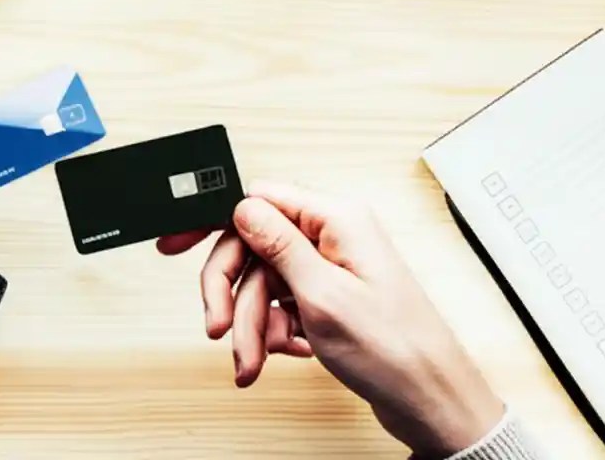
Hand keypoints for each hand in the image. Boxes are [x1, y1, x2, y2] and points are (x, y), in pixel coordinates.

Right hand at [158, 183, 503, 457]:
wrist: (430, 403)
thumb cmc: (395, 351)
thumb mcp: (322, 295)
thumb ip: (278, 245)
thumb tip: (243, 208)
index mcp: (337, 220)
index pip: (258, 200)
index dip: (213, 223)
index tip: (174, 244)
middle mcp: (333, 237)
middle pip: (252, 249)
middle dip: (232, 294)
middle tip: (218, 328)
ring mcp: (331, 269)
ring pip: (263, 285)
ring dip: (252, 326)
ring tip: (253, 363)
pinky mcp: (329, 299)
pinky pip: (280, 306)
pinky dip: (273, 333)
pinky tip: (286, 353)